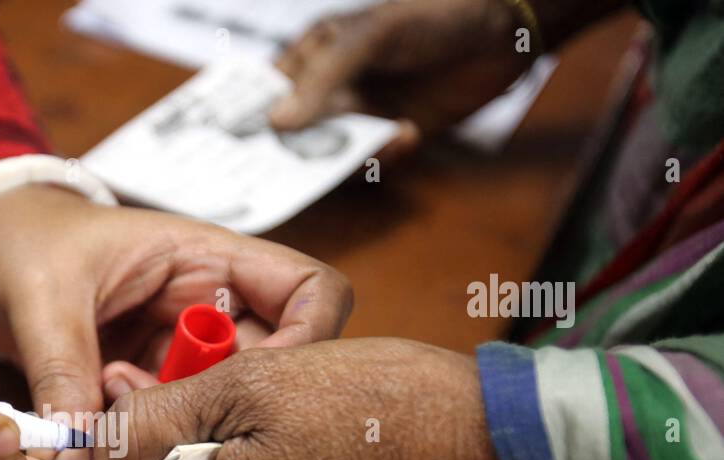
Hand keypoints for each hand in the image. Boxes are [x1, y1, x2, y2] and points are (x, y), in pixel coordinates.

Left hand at [0, 184, 352, 459]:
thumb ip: (61, 367)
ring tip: (106, 423)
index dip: (308, 340)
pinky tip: (96, 436)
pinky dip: (138, 444)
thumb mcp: (42, 296)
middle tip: (154, 423)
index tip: (260, 387)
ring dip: (169, 432)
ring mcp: (186, 356)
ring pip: (216, 413)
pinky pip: (169, 430)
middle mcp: (214, 312)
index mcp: (212, 261)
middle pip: (268, 371)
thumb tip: (78, 446)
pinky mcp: (154, 392)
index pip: (310, 293)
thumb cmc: (25, 244)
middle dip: (217, 408)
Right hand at [268, 0, 530, 156]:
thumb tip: (275, 123)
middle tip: (298, 166)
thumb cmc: (429, 16)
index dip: (246, 118)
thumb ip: (321, 80)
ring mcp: (358, 115)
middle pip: (292, 133)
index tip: (231, 148)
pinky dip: (386, 154)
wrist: (503, 32)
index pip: (266, 91)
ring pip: (330, 154)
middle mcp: (329, 88)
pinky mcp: (388, 137)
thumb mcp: (369, 39)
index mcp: (312, 54)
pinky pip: (369, 162)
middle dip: (296, 151)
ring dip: (353, 154)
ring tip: (387, 134)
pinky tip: (409, 131)